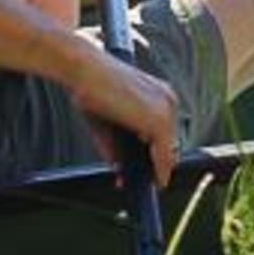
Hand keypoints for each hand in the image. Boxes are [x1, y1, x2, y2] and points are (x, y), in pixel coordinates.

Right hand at [65, 45, 182, 185]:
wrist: (84, 70)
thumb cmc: (90, 87)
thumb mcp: (107, 121)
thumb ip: (115, 145)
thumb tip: (119, 168)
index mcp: (158, 95)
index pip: (165, 131)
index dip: (158, 153)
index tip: (150, 169)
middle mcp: (167, 100)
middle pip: (169, 142)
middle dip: (158, 164)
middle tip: (153, 182)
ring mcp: (165, 109)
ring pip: (168, 150)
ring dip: (159, 169)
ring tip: (153, 184)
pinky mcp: (158, 120)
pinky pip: (164, 154)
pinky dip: (160, 170)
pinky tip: (156, 181)